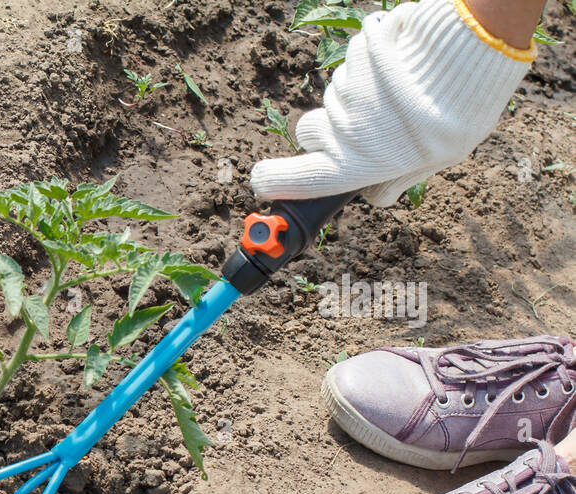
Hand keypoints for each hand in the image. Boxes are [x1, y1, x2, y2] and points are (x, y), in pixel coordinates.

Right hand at [251, 0, 533, 206]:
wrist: (469, 57)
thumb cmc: (455, 118)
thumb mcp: (432, 163)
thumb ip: (396, 181)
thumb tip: (376, 198)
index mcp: (351, 166)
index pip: (294, 179)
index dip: (273, 182)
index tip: (263, 182)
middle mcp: (339, 132)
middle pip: (309, 132)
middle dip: (327, 130)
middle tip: (364, 128)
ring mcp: (343, 93)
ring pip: (335, 96)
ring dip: (357, 97)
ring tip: (398, 93)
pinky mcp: (354, 57)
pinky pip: (353, 64)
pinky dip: (370, 66)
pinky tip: (399, 67)